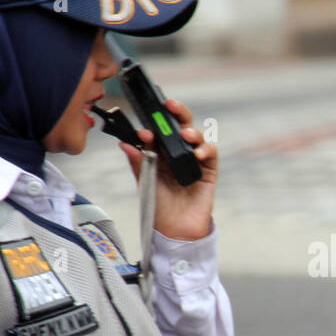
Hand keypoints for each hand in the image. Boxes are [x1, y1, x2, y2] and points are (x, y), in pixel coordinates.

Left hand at [116, 98, 217, 240]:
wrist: (175, 230)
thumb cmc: (159, 206)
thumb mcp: (145, 181)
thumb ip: (138, 161)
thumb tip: (124, 143)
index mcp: (160, 153)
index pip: (159, 131)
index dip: (153, 125)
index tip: (145, 129)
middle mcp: (177, 153)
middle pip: (179, 126)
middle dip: (176, 113)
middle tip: (170, 105)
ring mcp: (194, 160)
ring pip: (196, 136)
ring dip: (191, 131)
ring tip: (185, 134)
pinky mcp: (208, 171)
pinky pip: (210, 153)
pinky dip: (205, 149)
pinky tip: (197, 153)